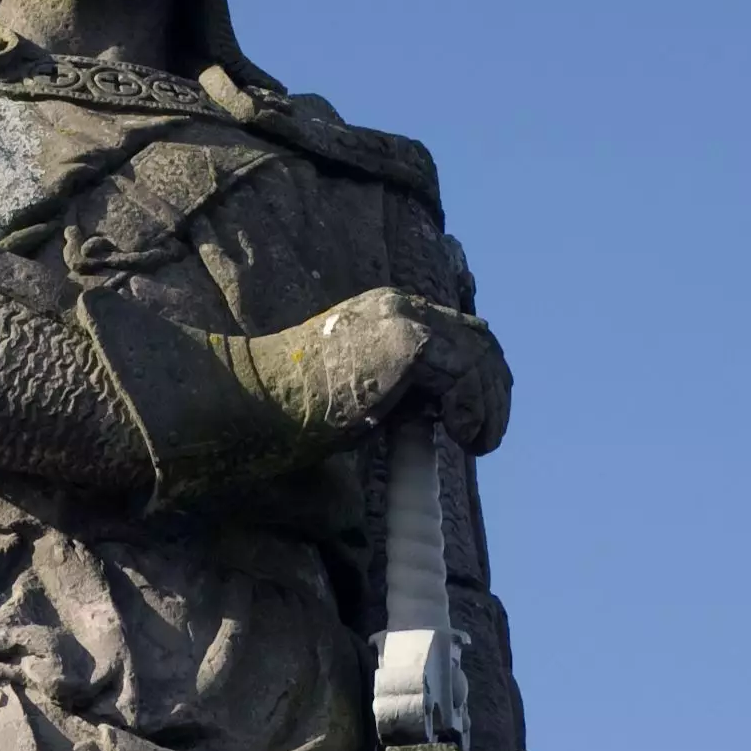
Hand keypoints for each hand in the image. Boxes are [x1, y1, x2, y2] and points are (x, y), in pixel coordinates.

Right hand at [242, 292, 511, 457]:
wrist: (257, 401)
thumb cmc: (297, 410)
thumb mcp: (364, 392)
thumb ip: (402, 389)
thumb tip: (440, 416)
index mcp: (389, 314)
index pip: (459, 333)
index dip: (479, 377)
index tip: (473, 422)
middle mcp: (400, 307)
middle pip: (479, 338)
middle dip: (493, 390)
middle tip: (485, 437)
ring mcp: (404, 319)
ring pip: (479, 355)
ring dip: (489, 405)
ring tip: (477, 443)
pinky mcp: (407, 342)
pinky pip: (465, 373)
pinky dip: (474, 408)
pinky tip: (459, 435)